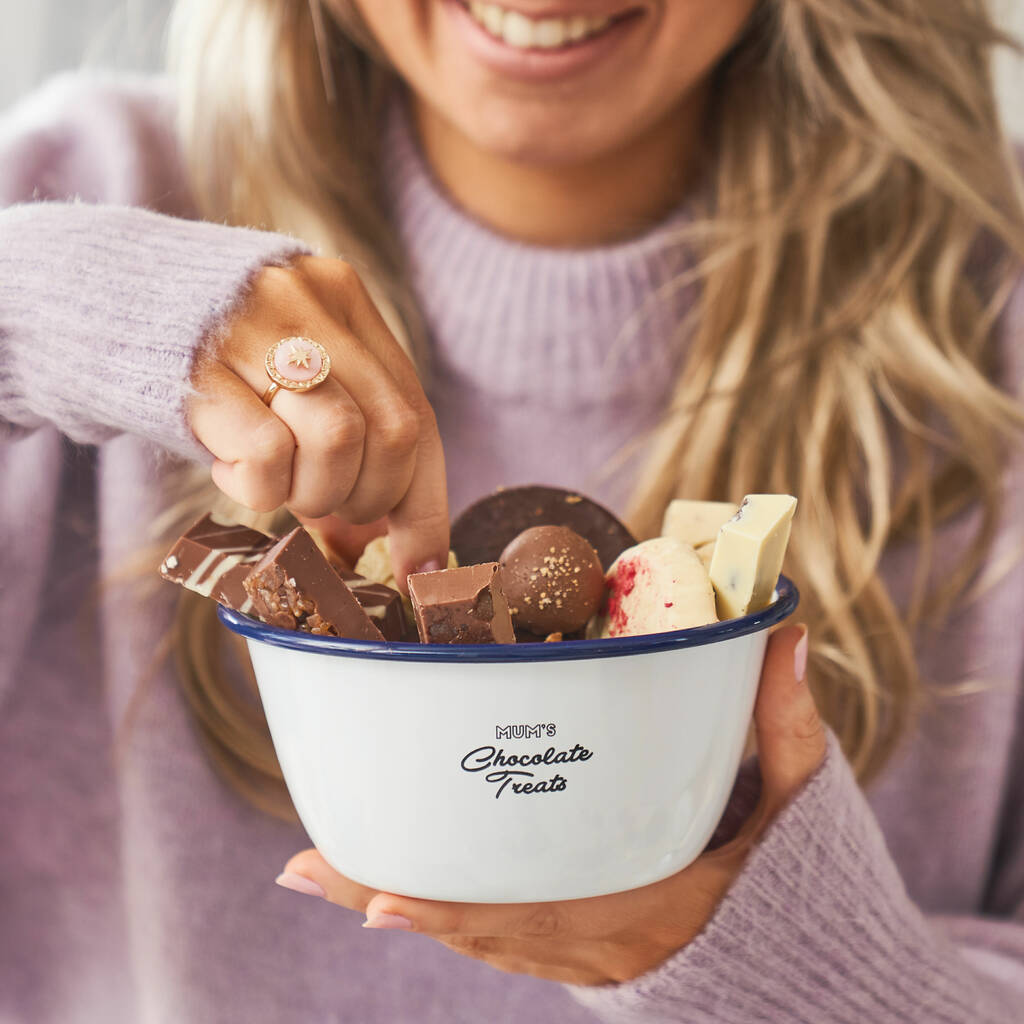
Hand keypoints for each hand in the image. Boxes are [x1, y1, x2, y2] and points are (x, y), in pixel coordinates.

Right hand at [187, 256, 448, 581]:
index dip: (423, 503)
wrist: (81, 294)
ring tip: (273, 479)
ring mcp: (258, 325)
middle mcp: (312, 301)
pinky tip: (227, 463)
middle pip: (392, 431)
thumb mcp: (286, 369)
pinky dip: (256, 487)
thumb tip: (395, 541)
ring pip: (339, 440)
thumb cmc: (202, 357)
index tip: (421, 566)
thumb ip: (346, 429)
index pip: (416, 413)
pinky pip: (268, 454)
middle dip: (367, 499)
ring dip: (313, 492)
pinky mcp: (199, 364)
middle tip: (322, 506)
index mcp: (344, 300)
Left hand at [275, 625, 825, 985]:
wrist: (809, 979)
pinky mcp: (574, 950)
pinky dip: (436, 913)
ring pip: (475, 939)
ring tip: (315, 873)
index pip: (541, 920)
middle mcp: (599, 949)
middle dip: (390, 902)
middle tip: (307, 870)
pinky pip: (493, 936)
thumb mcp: (801, 807)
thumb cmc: (802, 891)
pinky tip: (380, 886)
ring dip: (393, 904)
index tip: (382, 903)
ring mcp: (582, 959)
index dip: (459, 916)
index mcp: (648, 915)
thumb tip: (781, 638)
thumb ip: (788, 726)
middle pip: (480, 934)